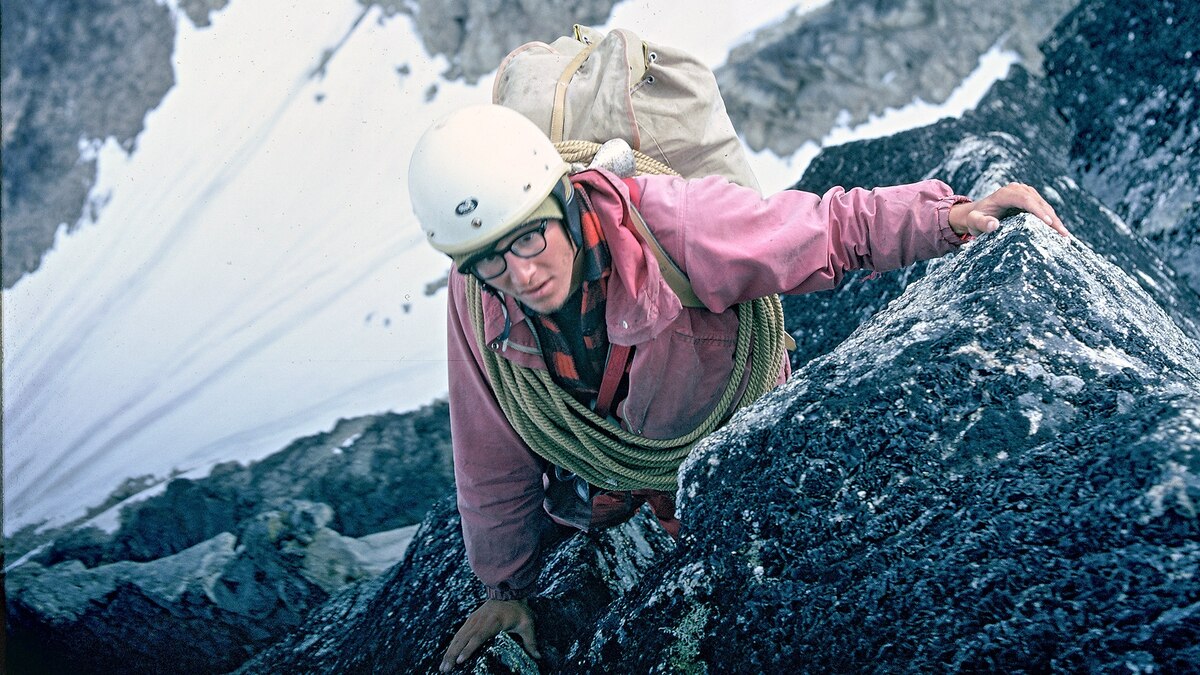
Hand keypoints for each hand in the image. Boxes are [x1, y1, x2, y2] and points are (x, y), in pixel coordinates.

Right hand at [439, 599, 539, 671]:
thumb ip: (531, 641)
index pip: (479, 637)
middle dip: (453, 655)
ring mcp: (473, 620)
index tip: (460, 660)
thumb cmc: (518, 609)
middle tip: (446, 670)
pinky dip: (451, 645)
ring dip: (449, 652)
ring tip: (443, 667)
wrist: (508, 592)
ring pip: (458, 638)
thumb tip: (538, 656)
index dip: (469, 649)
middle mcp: (479, 621)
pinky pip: (458, 634)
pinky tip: (447, 656)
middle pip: (463, 639)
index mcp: (493, 622)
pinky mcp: (470, 621)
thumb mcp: (527, 624)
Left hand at [949, 182, 1069, 237]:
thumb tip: (994, 225)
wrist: (977, 212)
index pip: (1025, 200)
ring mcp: (1026, 193)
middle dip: (1052, 218)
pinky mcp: (1031, 200)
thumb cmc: (975, 218)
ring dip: (1055, 220)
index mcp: (1006, 193)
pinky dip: (1052, 220)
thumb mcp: (974, 221)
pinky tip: (1060, 232)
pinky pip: (1044, 209)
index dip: (1038, 211)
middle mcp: (1018, 190)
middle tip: (1062, 234)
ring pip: (1044, 206)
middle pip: (1039, 203)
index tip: (1048, 223)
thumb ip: (982, 223)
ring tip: (1065, 235)